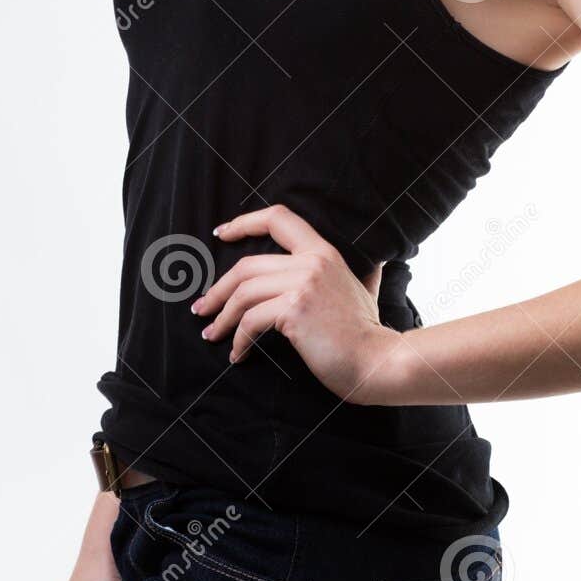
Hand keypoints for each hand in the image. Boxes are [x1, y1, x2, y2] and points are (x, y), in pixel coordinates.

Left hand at [191, 203, 406, 404]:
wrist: (378, 360)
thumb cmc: (366, 332)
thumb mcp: (364, 289)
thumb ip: (360, 273)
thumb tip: (377, 263)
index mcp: (323, 252)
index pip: (278, 219)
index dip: (244, 222)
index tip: (221, 234)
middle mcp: (312, 261)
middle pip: (246, 266)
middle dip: (218, 289)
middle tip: (202, 309)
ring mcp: (303, 284)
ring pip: (243, 293)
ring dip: (221, 317)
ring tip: (212, 335)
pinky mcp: (295, 310)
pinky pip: (251, 321)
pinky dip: (238, 340)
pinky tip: (238, 355)